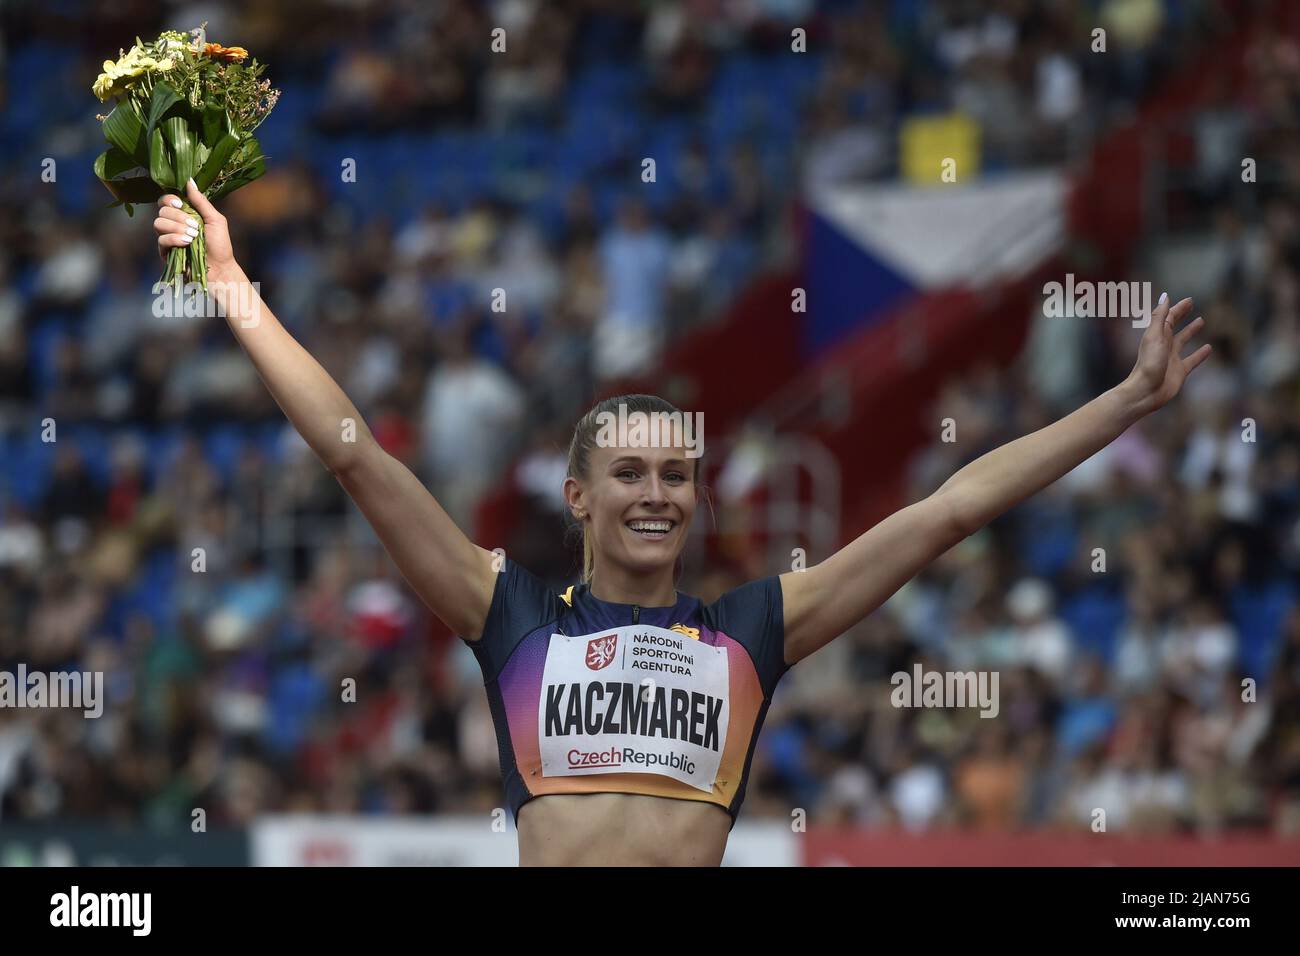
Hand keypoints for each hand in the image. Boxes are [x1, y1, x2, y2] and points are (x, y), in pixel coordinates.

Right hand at [154, 178, 235, 275]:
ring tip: (193, 237)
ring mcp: (168, 237)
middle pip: (162, 210)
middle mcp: (173, 224)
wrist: (220, 268)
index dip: (170, 200)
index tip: (181, 204)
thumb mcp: (215, 219)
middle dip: (179, 217)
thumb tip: (189, 181)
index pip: (166, 200)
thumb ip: (201, 201)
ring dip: (177, 228)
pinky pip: (161, 240)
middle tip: (195, 226)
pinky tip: (186, 243)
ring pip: (158, 223)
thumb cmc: (220, 244)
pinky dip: (174, 239)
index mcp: (184, 214)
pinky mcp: (165, 252)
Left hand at [1124, 294, 1211, 413]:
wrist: (1146, 391)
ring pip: (1183, 340)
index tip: (1189, 300)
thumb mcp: (1154, 336)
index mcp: (1157, 336)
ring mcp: (1172, 358)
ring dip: (1191, 331)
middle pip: (1174, 326)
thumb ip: (1160, 317)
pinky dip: (1200, 354)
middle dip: (1182, 315)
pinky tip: (1209, 348)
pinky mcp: (1180, 371)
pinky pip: (1192, 359)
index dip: (1177, 308)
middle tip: (1192, 305)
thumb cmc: (1149, 363)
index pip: (1168, 317)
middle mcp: (1164, 345)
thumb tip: (1166, 295)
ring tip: (1201, 321)